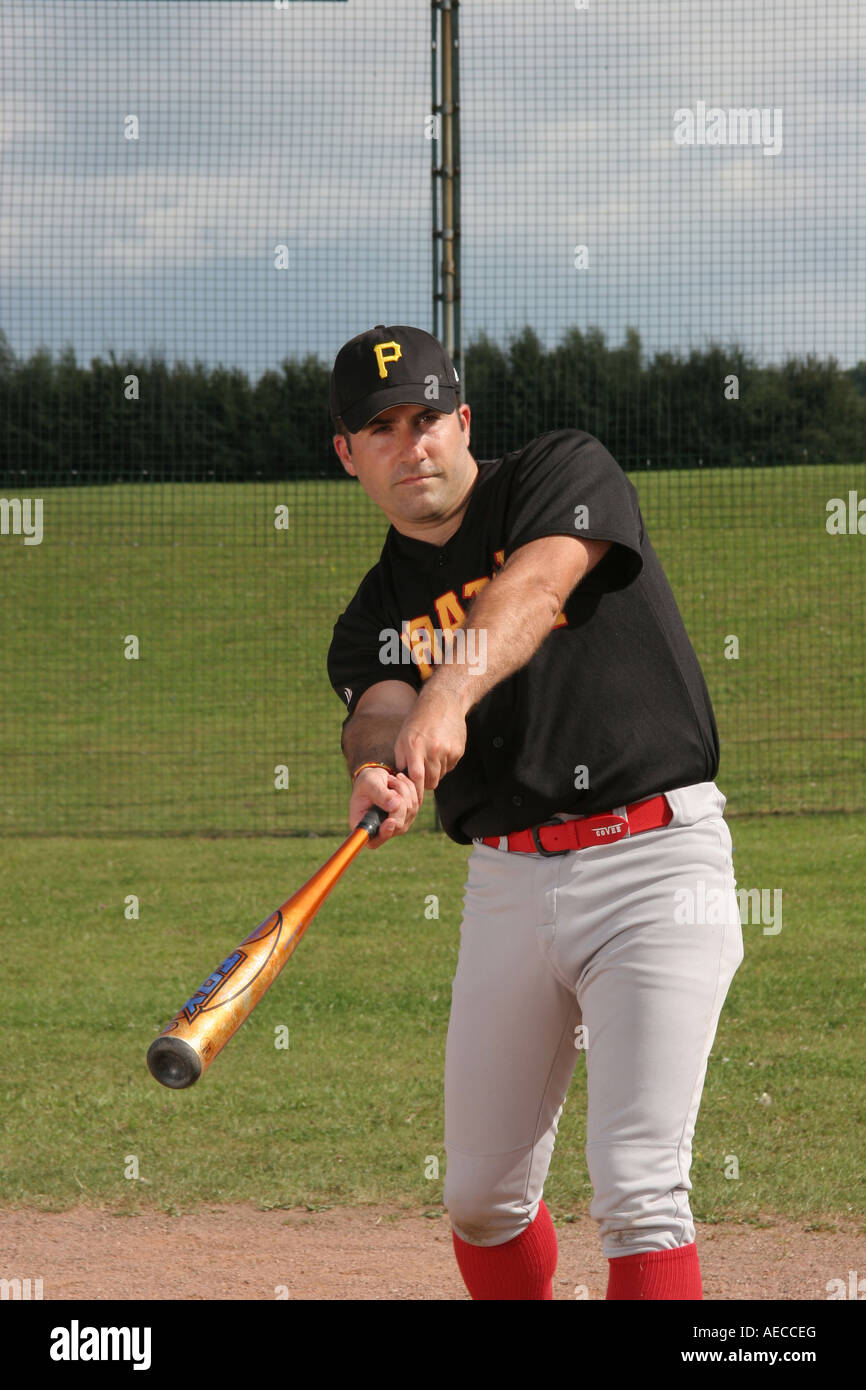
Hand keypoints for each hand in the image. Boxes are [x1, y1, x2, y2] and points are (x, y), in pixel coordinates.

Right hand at [349, 766, 419, 850]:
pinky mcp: (408, 816)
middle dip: (398, 799)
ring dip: (404, 790)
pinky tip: (399, 781)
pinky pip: (416, 803)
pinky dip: (410, 789)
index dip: (384, 833)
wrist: (377, 778)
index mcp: (364, 825)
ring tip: (391, 779)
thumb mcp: (368, 782)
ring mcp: (397, 825)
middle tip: (389, 780)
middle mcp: (381, 830)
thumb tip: (395, 805)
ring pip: (410, 811)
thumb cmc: (367, 781)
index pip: (373, 841)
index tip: (391, 821)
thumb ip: (379, 794)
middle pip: (398, 824)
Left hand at [394, 687, 466, 802]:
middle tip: (422, 772)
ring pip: (441, 775)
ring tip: (431, 754)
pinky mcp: (458, 751)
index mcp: (415, 746)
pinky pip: (450, 767)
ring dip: (435, 771)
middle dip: (426, 782)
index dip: (416, 791)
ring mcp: (448, 751)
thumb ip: (401, 759)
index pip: (416, 777)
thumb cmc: (419, 720)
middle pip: (431, 782)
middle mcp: (433, 750)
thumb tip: (402, 780)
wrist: (443, 702)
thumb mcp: (403, 737)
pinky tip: (441, 748)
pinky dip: (444, 763)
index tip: (413, 799)